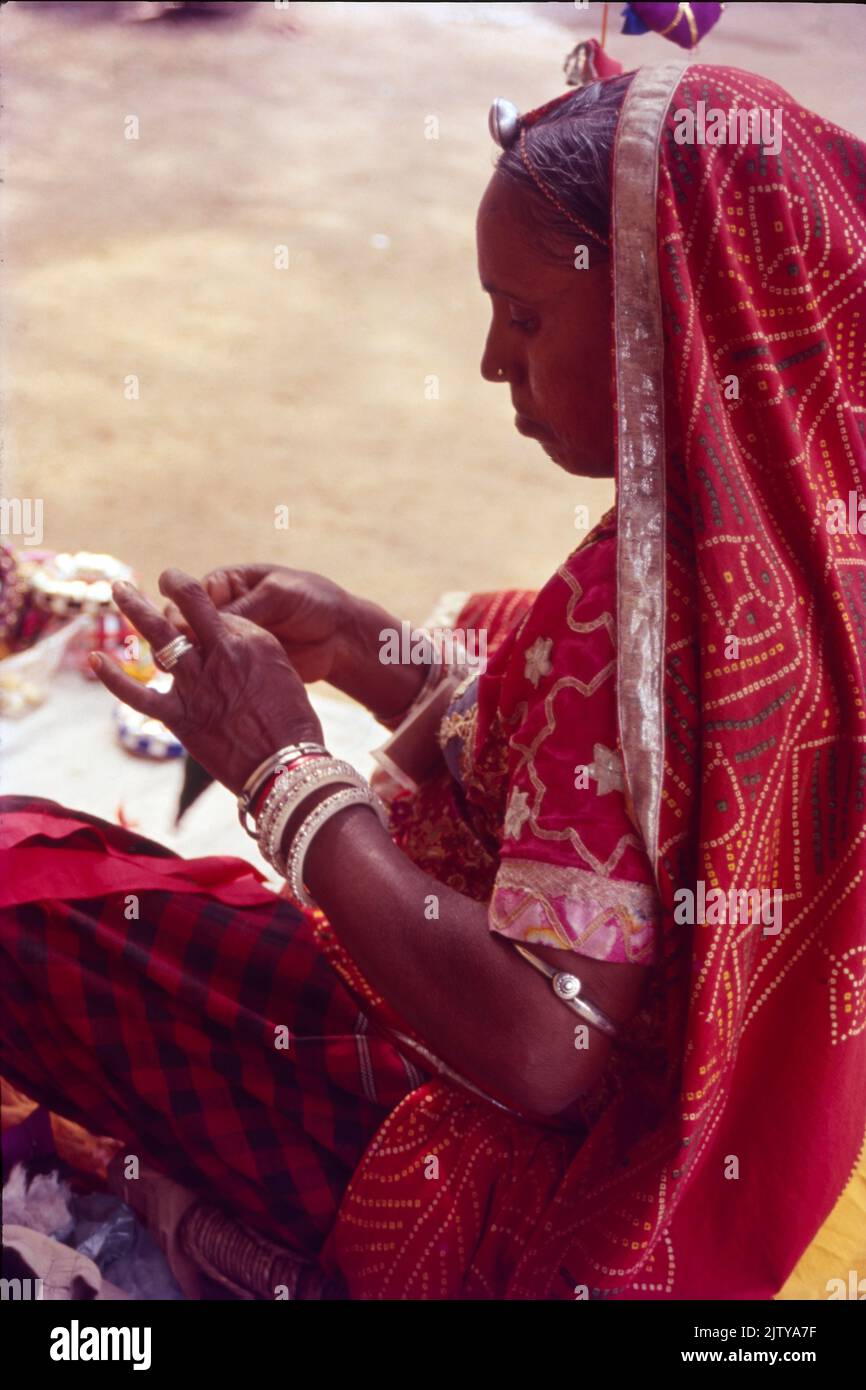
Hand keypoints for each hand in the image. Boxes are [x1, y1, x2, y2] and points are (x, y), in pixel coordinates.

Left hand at [92, 568, 323, 795]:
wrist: (285, 766)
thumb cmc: (292, 722)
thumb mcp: (282, 670)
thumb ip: (251, 650)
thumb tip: (223, 641)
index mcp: (250, 641)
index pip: (217, 613)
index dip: (209, 614)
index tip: (205, 619)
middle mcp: (219, 654)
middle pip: (185, 607)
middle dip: (168, 584)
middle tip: (158, 575)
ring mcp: (195, 684)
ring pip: (157, 635)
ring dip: (135, 608)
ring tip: (119, 588)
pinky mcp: (179, 716)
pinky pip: (138, 694)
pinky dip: (113, 678)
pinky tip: (95, 658)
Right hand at [163, 564, 352, 685]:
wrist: (342, 634)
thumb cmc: (313, 602)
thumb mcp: (278, 596)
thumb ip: (243, 608)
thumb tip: (202, 623)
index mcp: (228, 584)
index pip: (190, 596)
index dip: (182, 611)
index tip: (185, 628)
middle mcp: (223, 610)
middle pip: (185, 625)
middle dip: (179, 639)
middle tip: (177, 656)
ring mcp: (228, 640)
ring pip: (194, 652)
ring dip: (187, 663)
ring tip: (184, 677)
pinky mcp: (238, 665)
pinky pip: (214, 672)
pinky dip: (206, 680)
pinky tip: (201, 691)